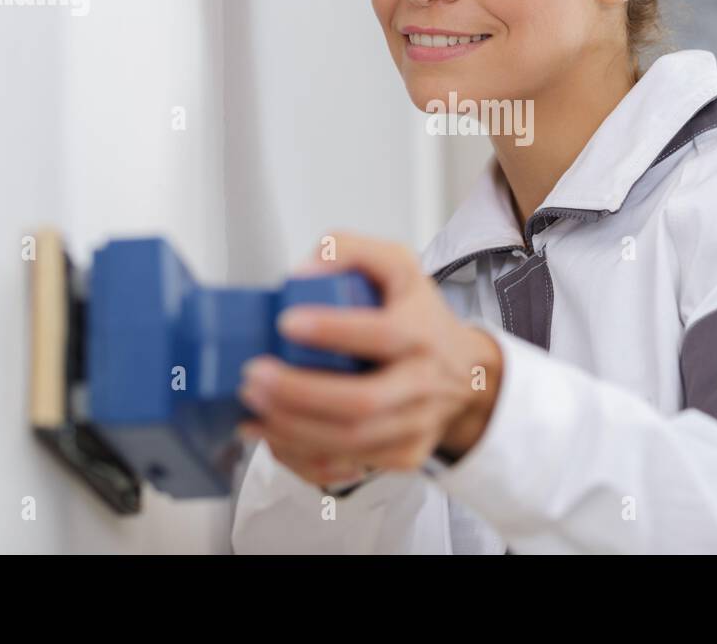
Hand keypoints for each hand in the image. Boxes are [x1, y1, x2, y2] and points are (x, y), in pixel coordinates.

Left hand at [236, 231, 503, 488]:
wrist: (464, 373)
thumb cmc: (420, 318)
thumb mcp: (397, 264)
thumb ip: (348, 249)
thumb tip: (302, 272)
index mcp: (421, 331)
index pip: (382, 334)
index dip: (333, 330)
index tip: (287, 321)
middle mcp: (421, 383)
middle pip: (360, 402)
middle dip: (298, 393)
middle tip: (254, 376)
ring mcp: (413, 426)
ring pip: (349, 441)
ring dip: (290, 428)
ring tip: (251, 407)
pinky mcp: (401, 456)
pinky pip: (346, 467)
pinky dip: (301, 456)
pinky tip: (270, 434)